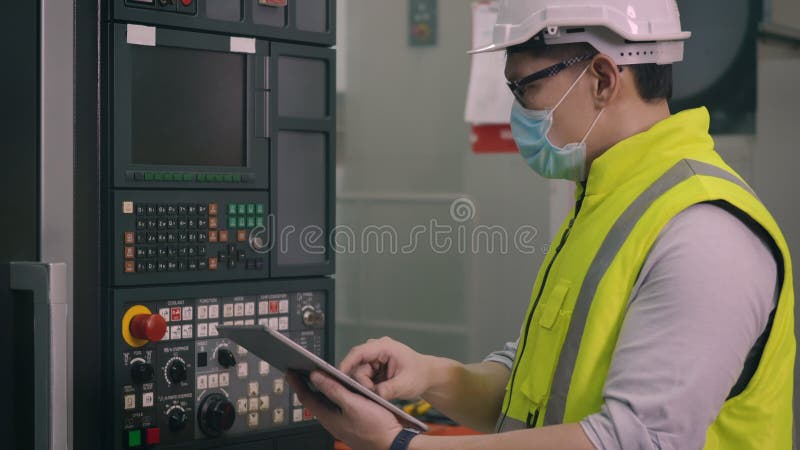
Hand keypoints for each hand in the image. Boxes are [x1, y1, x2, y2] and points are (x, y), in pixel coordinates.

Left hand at [286, 370, 402, 449]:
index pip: (306, 397)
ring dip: (321, 389)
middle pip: (314, 400)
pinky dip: (335, 394)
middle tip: (302, 369)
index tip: (289, 370)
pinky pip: (338, 406)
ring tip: (319, 375)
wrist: (394, 444)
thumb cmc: (375, 425)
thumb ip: (333, 389)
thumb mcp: (353, 404)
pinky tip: (341, 388)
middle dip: (307, 384)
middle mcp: (332, 421)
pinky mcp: (352, 423)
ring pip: (327, 403)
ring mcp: (342, 423)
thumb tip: (314, 376)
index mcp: (329, 417)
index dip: (297, 383)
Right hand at [339, 337, 431, 400]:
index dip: (347, 363)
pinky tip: (379, 390)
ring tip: (382, 392)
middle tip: (375, 393)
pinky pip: (364, 378)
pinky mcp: (373, 368)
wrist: (426, 375)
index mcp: (384, 347)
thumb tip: (375, 394)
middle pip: (357, 366)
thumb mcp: (406, 383)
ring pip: (360, 374)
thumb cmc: (419, 374)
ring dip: (367, 386)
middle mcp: (376, 350)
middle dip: (363, 382)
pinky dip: (369, 386)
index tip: (339, 375)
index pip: (359, 352)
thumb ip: (390, 389)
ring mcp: (374, 359)